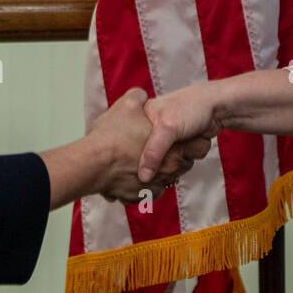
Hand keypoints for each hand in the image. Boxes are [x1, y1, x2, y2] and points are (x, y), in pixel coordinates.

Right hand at [90, 88, 208, 203]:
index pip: (199, 147)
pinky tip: (134, 174)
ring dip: (160, 171)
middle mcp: (169, 170)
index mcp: (174, 149)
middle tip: (163, 147)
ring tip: (144, 159)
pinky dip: (144, 185)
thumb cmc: (112, 137)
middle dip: (175, 156)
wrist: (92, 164)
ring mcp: (155, 186)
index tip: (185, 135)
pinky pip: (148, 192)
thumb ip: (138, 97)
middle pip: (183, 164)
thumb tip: (141, 96)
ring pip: (166, 179)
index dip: (194, 140)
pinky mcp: (140, 197)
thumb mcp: (127, 105)